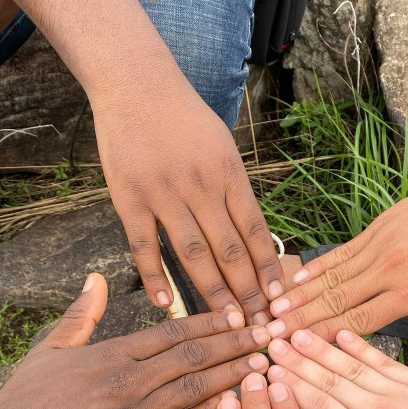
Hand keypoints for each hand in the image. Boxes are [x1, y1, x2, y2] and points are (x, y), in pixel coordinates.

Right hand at [0, 273, 270, 408]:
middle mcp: (129, 380)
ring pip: (196, 389)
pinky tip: (238, 406)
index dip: (212, 322)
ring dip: (235, 376)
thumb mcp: (49, 351)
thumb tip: (96, 280)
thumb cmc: (23, 406)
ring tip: (265, 366)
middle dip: (236, 343)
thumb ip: (81, 316)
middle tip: (268, 334)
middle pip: (195, 356)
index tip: (239, 313)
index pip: (174, 332)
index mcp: (111, 353)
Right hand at [91, 79, 284, 325]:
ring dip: (213, 292)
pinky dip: (155, 278)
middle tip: (259, 325)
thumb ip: (234, 190)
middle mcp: (199, 185)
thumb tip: (255, 237)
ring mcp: (163, 194)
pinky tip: (167, 305)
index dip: (268, 269)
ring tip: (227, 324)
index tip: (278, 299)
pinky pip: (144, 247)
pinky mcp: (129, 199)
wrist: (135, 83)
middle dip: (248, 291)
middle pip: (229, 249)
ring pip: (192, 254)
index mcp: (228, 173)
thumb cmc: (183, 118)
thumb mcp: (221, 146)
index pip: (255, 230)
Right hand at [266, 329, 407, 408]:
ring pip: (350, 367)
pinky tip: (340, 333)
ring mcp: (402, 395)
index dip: (288, 391)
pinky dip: (359, 346)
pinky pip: (382, 361)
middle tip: (267, 344)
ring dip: (319, 348)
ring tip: (292, 332)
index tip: (265, 377)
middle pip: (327, 382)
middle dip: (294, 363)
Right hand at [267, 160, 407, 340]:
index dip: (323, 338)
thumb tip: (394, 321)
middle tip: (270, 334)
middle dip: (300, 320)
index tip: (298, 350)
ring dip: (300, 295)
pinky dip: (319, 266)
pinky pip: (343, 252)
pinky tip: (298, 278)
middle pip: (335, 301)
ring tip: (273, 309)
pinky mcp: (379, 226)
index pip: (356, 322)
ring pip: (332, 275)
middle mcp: (389, 272)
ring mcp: (381, 246)